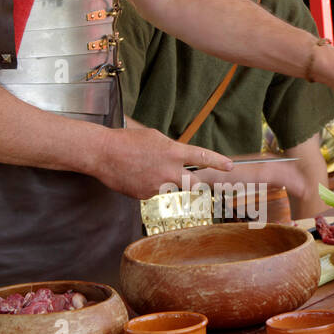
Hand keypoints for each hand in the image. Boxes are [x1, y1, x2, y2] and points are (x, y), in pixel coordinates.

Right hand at [97, 126, 232, 198]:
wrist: (103, 153)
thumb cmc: (127, 141)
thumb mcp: (154, 137)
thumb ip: (170, 149)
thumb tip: (177, 158)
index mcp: (173, 152)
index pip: (202, 156)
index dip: (218, 162)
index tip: (230, 166)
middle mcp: (169, 171)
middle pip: (193, 184)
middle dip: (197, 185)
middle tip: (196, 184)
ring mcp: (157, 185)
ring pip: (169, 186)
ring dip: (162, 180)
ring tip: (142, 168)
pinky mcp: (145, 195)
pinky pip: (152, 191)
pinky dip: (146, 184)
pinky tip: (133, 175)